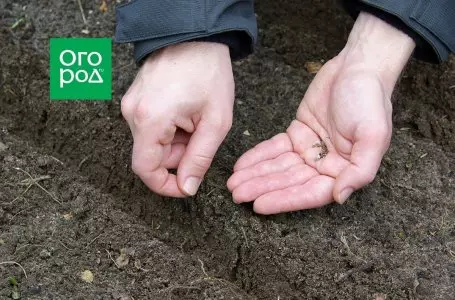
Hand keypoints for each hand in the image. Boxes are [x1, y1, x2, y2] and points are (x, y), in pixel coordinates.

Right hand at [121, 42, 233, 196]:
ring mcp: (131, 104)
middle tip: (202, 137)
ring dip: (176, 141)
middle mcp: (133, 113)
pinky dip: (170, 128)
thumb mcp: (215, 121)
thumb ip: (199, 159)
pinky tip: (186, 111)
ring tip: (196, 119)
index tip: (185, 186)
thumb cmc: (208, 72)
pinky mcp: (135, 98)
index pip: (145, 170)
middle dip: (179, 156)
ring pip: (152, 142)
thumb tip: (187, 187)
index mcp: (150, 120)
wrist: (195, 35)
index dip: (165, 185)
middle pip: (151, 155)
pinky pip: (151, 126)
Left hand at [227, 12, 414, 213]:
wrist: (358, 66)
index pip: (310, 193)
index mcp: (345, 170)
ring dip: (255, 174)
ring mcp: (310, 149)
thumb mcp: (374, 135)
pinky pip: (274, 148)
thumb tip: (340, 196)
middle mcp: (326, 165)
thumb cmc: (370, 99)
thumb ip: (360, 170)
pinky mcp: (297, 133)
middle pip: (289, 182)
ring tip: (233, 183)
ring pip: (278, 167)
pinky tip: (241, 165)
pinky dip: (258, 156)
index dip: (285, 200)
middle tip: (237, 194)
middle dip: (262, 187)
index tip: (259, 204)